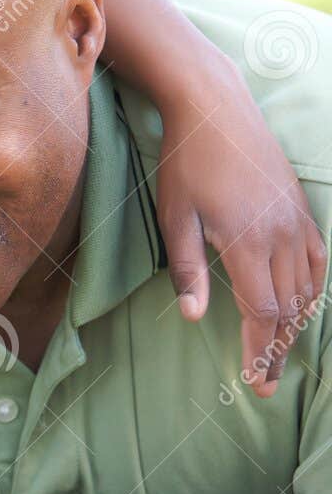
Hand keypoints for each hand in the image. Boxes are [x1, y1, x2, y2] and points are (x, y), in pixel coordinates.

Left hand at [155, 60, 326, 396]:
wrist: (216, 110)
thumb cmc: (187, 164)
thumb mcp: (175, 217)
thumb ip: (187, 270)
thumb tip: (195, 318)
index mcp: (248, 243)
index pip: (262, 312)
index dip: (259, 351)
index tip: (252, 380)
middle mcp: (282, 236)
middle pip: (288, 308)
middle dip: (277, 349)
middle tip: (265, 384)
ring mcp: (297, 221)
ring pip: (306, 287)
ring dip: (296, 324)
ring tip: (280, 355)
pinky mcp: (301, 208)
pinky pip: (318, 259)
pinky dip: (314, 289)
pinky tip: (304, 306)